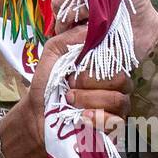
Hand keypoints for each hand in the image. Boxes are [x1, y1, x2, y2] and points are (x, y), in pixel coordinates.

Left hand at [0, 25, 130, 157]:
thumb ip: (69, 40)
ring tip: (70, 102)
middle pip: (121, 79)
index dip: (96, 66)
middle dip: (91, 84)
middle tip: (69, 88)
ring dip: (90, 101)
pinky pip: (116, 122)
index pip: (118, 59)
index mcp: (105, 67)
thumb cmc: (47, 86)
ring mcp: (118, 108)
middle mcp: (116, 86)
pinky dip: (96, 120)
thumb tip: (91, 28)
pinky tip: (81, 119)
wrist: (37, 118)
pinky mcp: (114, 129)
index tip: (72, 73)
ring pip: (119, 100)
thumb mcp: (52, 55)